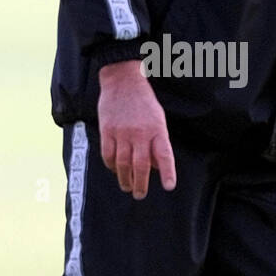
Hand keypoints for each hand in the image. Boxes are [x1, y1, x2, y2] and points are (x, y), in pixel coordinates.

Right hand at [97, 59, 176, 199]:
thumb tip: (157, 166)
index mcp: (157, 129)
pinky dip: (111, 166)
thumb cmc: (144, 102)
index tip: (169, 186)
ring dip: (125, 179)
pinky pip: (108, 155)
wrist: (123, 81)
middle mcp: (140, 133)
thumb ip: (158, 142)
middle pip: (141, 165)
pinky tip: (115, 170)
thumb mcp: (158, 119)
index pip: (164, 155)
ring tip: (127, 187)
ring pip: (123, 164)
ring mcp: (122, 133)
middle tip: (140, 194)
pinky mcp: (107, 131)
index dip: (168, 172)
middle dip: (141, 183)